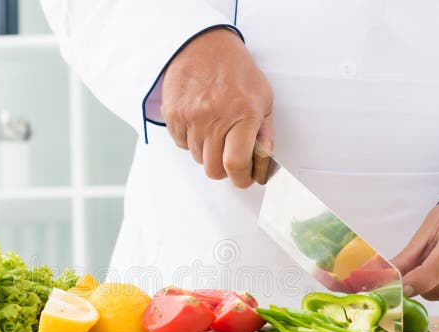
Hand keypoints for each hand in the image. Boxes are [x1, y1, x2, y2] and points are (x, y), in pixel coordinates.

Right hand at [161, 27, 273, 187]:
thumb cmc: (235, 70)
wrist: (201, 44)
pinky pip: (182, 144)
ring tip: (215, 128)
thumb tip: (264, 163)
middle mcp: (214, 118)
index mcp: (242, 115)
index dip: (242, 179)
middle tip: (231, 156)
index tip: (245, 178)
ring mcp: (191, 118)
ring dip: (208, 152)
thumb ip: (265, 134)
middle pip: (214, 170)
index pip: (236, 164)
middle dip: (225, 169)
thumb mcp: (262, 98)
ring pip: (198, 158)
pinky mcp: (173, 116)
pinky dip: (191, 140)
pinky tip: (200, 121)